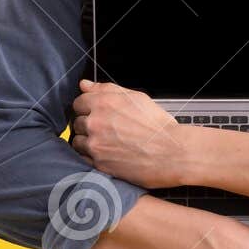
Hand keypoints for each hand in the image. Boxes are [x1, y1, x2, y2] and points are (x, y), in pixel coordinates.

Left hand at [70, 79, 187, 187]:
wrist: (171, 153)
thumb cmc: (158, 126)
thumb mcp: (136, 98)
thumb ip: (106, 89)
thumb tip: (85, 85)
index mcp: (103, 103)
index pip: (79, 103)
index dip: (87, 108)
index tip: (95, 114)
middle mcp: (95, 123)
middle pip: (76, 122)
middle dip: (87, 125)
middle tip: (104, 130)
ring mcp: (95, 144)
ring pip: (77, 141)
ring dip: (87, 141)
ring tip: (105, 143)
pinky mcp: (99, 163)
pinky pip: (83, 158)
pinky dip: (91, 156)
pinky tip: (106, 154)